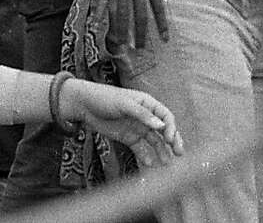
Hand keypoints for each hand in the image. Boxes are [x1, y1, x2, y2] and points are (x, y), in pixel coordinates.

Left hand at [61, 79, 183, 166]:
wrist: (83, 104)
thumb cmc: (104, 97)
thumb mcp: (123, 104)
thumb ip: (142, 115)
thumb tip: (161, 126)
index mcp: (147, 103)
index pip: (166, 116)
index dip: (171, 128)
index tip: (171, 139)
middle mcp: (145, 117)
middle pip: (164, 131)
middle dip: (173, 142)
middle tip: (179, 153)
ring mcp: (137, 128)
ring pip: (154, 142)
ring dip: (161, 152)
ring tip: (166, 163)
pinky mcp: (128, 138)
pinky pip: (140, 148)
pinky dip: (146, 156)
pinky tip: (149, 164)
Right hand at [92, 0, 168, 49]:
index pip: (158, 8)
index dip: (161, 25)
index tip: (164, 39)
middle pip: (140, 15)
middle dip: (141, 34)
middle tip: (140, 48)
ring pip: (122, 12)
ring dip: (122, 30)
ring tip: (121, 44)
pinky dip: (100, 12)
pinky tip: (96, 24)